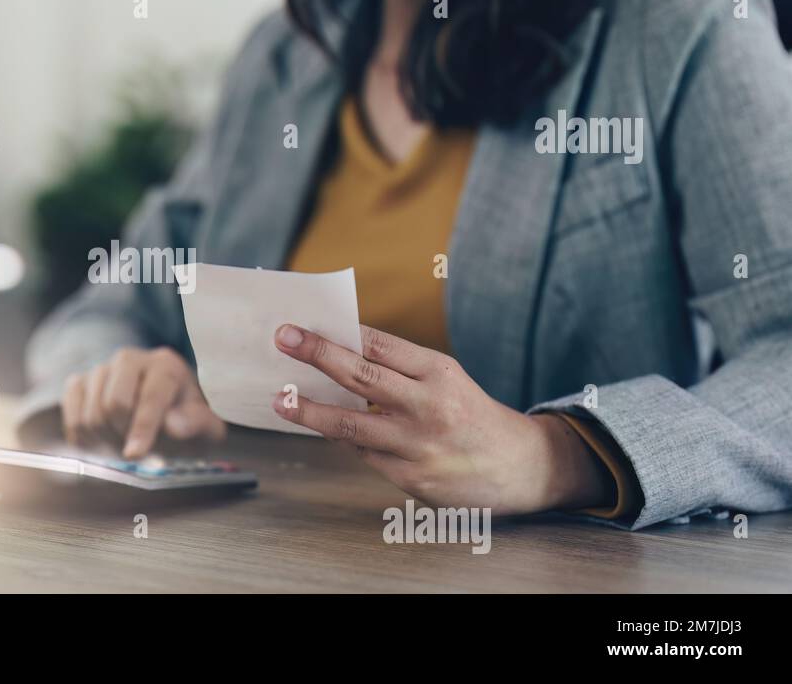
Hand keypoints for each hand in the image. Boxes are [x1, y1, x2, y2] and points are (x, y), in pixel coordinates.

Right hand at [61, 347, 225, 458]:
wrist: (167, 411)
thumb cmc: (186, 419)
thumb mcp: (204, 425)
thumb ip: (194, 423)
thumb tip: (172, 424)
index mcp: (165, 365)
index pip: (151, 396)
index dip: (143, 428)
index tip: (135, 454)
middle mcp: (130, 359)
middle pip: (113, 403)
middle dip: (122, 435)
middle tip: (133, 451)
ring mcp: (102, 368)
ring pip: (90, 411)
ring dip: (103, 439)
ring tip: (120, 445)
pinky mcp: (80, 382)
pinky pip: (70, 408)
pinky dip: (81, 432)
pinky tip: (99, 441)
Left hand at [271, 324, 613, 514]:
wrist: (522, 467)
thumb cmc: (470, 414)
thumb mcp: (445, 379)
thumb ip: (398, 369)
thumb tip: (335, 355)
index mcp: (439, 372)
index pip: (378, 345)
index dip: (335, 334)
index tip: (297, 326)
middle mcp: (429, 406)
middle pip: (361, 377)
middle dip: (317, 356)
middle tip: (282, 341)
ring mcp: (419, 445)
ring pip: (350, 425)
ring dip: (310, 411)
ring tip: (282, 400)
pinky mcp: (412, 478)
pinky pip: (365, 455)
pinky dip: (347, 441)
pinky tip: (330, 430)